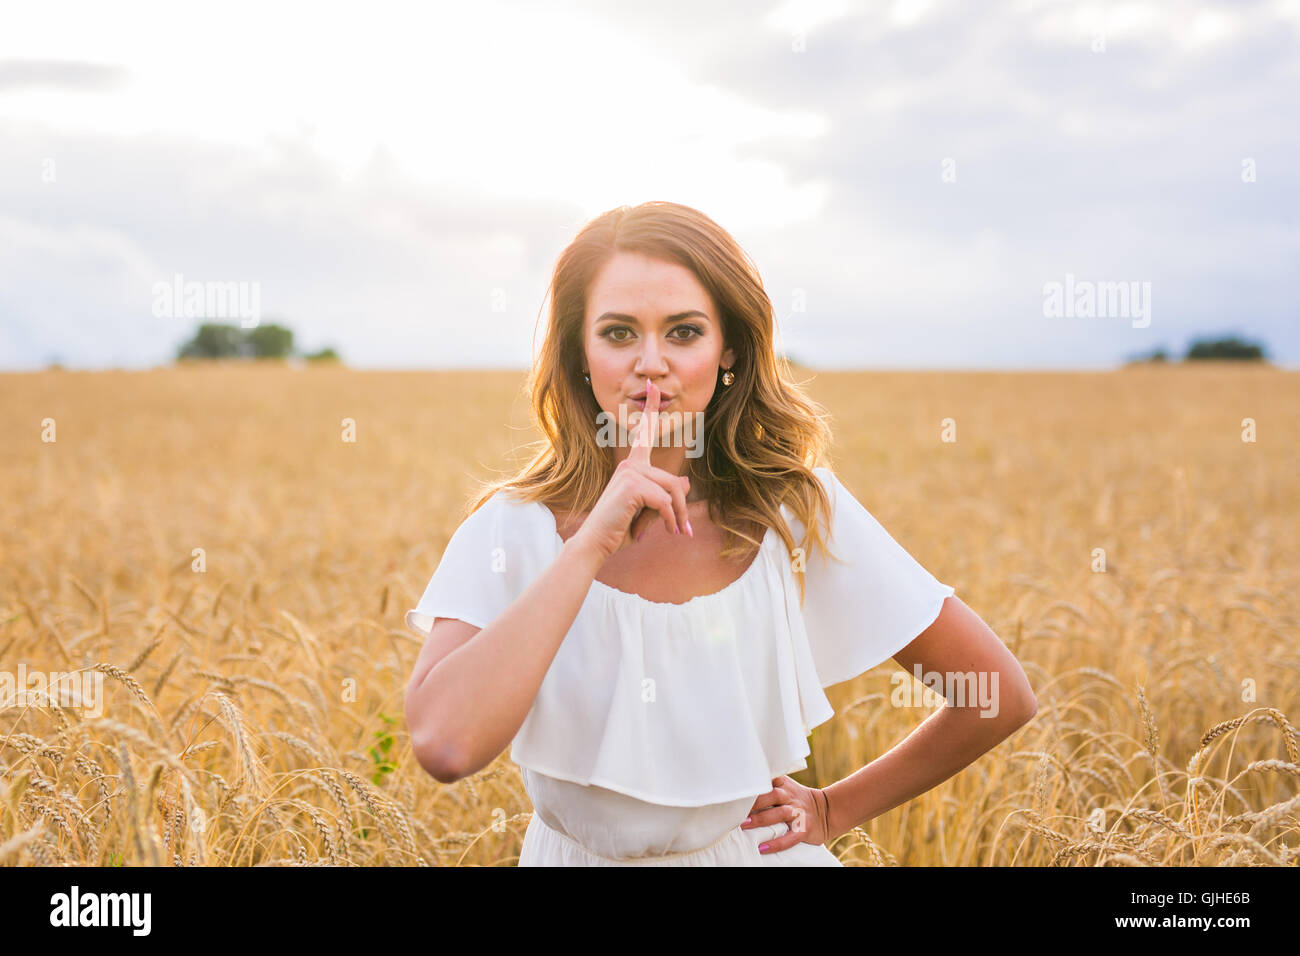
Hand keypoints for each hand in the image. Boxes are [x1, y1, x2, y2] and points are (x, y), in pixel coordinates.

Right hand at [570, 378, 693, 560]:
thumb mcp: (648, 511)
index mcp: (631, 466)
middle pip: (673, 480)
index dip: (651, 409)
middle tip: (684, 532)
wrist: (596, 542)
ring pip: (672, 490)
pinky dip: (671, 518)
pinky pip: (665, 501)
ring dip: (679, 515)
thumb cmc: (619, 528)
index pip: (644, 434)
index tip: (653, 386)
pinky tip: (668, 531)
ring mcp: (630, 472)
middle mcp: (630, 465)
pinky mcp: (632, 484)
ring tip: (677, 533)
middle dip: (682, 508)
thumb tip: (685, 481)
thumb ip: (664, 496)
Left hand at [740, 775, 830, 853]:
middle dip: (754, 802)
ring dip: (761, 819)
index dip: (753, 783)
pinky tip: (762, 848)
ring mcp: (799, 812)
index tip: (736, 788)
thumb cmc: (796, 798)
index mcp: (784, 785)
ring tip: (744, 824)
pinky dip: (776, 844)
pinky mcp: (804, 829)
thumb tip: (738, 789)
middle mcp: (791, 797)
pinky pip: (790, 838)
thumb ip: (767, 785)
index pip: (767, 780)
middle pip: (772, 795)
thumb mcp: (785, 786)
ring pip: (780, 814)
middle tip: (735, 809)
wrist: (826, 810)